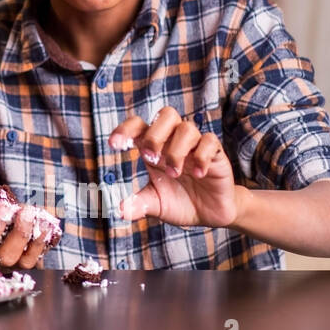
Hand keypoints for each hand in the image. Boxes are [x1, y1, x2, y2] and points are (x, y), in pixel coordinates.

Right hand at [0, 194, 52, 269]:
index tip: (2, 210)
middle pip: (6, 256)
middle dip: (19, 233)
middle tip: (26, 212)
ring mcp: (7, 264)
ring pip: (24, 260)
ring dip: (35, 239)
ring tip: (39, 217)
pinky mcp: (20, 262)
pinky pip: (35, 258)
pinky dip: (42, 242)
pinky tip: (47, 224)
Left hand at [112, 107, 237, 227]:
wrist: (209, 214)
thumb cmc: (179, 202)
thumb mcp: (155, 204)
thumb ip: (138, 204)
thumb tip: (119, 211)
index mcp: (154, 147)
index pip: (138, 125)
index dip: (125, 129)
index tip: (114, 144)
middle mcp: (174, 141)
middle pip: (166, 115)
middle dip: (154, 134)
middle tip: (149, 157)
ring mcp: (195, 145)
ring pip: (187, 128)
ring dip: (177, 150)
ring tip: (174, 173)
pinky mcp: (216, 154)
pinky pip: (210, 141)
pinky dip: (202, 156)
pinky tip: (198, 174)